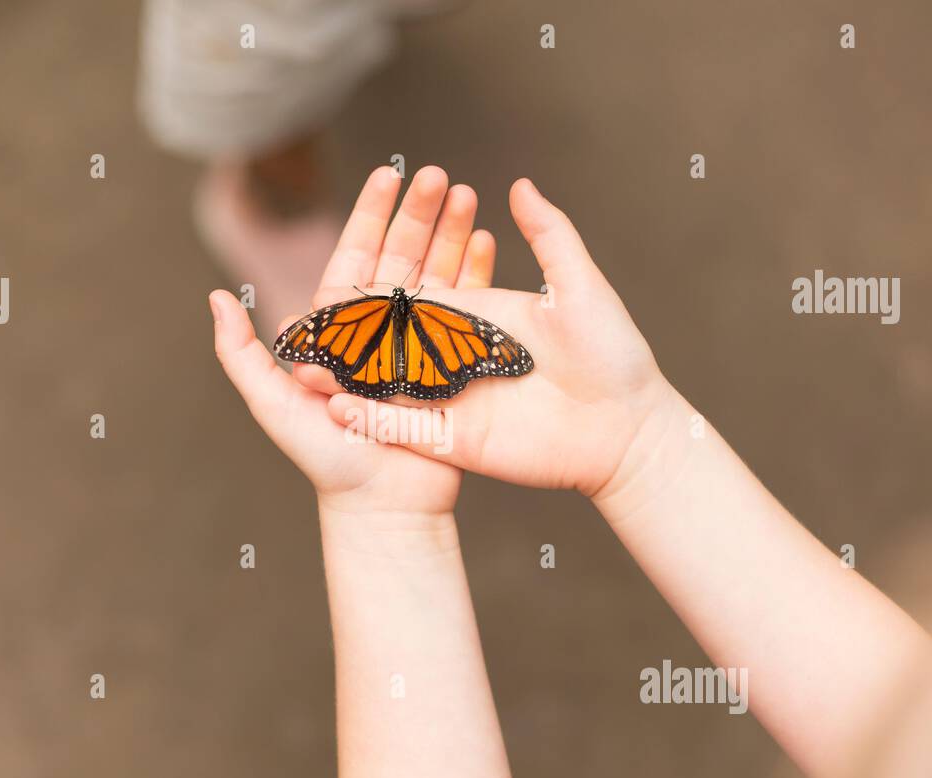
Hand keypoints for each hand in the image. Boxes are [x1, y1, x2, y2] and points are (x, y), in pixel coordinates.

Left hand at [211, 166, 496, 515]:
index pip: (357, 257)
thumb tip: (215, 297)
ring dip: (453, 233)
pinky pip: (470, 310)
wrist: (383, 505)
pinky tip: (487, 238)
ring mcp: (423, 345)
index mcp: (343, 330)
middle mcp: (383, 331)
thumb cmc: (324, 458)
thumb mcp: (272, 404)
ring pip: (440, 275)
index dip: (372, 214)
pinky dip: (480, 274)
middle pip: (403, 257)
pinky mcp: (456, 364)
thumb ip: (240, 353)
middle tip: (438, 173)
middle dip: (421, 213)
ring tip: (468, 193)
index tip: (388, 172)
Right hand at [314, 176, 675, 505]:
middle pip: (389, 332)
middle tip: (310, 303)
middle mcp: (451, 354)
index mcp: (474, 316)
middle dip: (351, 321)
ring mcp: (448, 397)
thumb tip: (519, 185)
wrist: (628, 428)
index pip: (417, 284)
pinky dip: (367, 420)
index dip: (383, 269)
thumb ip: (550, 236)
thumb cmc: (613, 355)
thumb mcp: (579, 287)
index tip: (343, 261)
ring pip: (383, 381)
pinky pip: (400, 427)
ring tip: (304, 359)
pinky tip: (334, 408)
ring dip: (345, 372)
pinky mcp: (452, 438)